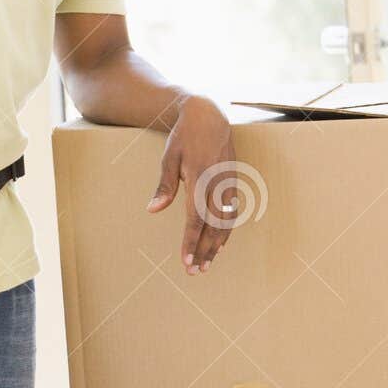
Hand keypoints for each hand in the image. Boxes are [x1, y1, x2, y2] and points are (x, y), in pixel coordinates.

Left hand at [147, 97, 237, 272]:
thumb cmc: (185, 137)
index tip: (186, 262)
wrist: (209, 115)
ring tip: (207, 264)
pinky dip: (226, 231)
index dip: (191, 242)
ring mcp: (229, 184)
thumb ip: (164, 186)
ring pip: (225, 222)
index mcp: (200, 179)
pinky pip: (232, 213)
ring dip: (216, 246)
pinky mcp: (234, 183)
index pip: (195, 219)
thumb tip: (153, 210)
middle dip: (203, 251)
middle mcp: (217, 184)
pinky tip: (220, 245)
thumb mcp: (169, 158)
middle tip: (195, 272)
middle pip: (212, 226)